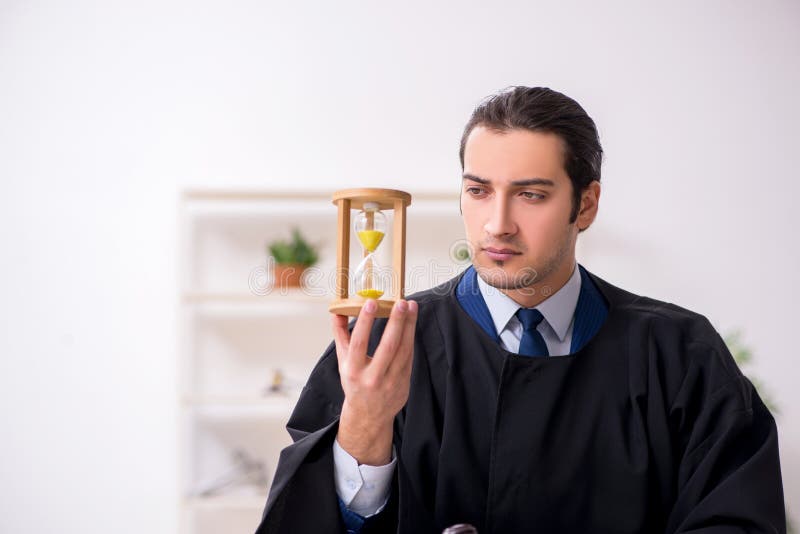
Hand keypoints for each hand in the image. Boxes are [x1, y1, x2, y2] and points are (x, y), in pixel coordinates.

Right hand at [332, 298, 417, 465]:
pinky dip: (410, 337)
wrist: (368, 416)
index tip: (371, 302)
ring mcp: (391, 382)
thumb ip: (340, 335)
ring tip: (410, 306)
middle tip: (401, 302)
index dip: (365, 322)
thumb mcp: (343, 361)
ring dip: (409, 326)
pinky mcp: (404, 383)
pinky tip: (411, 321)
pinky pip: (409, 356)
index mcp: (353, 371)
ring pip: (403, 350)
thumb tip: (335, 310)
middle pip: (387, 346)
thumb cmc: (354, 382)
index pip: (359, 343)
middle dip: (396, 322)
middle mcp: (372, 378)